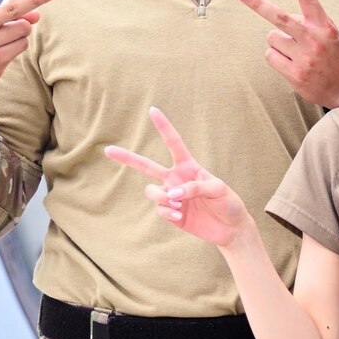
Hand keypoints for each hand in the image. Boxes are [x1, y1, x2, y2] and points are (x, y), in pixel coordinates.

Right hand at [106, 107, 252, 248]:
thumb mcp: (218, 189)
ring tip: (178, 206)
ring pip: (152, 191)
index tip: (153, 110)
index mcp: (188, 166)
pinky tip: (180, 217)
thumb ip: (194, 187)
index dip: (164, 127)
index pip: (174, 143)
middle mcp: (176, 179)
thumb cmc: (228, 203)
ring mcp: (171, 197)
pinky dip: (168, 213)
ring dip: (162, 197)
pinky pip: (160, 209)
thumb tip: (171, 194)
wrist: (230, 228)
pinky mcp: (171, 214)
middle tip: (108, 150)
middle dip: (127, 158)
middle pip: (146, 166)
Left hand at [240, 0, 338, 108]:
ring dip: (279, 43)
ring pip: (272, 38)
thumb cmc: (337, 58)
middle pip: (280, 18)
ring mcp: (304, 57)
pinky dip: (277, 58)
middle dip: (259, 4)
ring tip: (295, 52)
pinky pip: (270, 56)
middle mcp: (314, 39)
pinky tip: (291, 64)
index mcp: (325, 26)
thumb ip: (311, 23)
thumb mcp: (333, 35)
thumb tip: (284, 18)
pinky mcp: (294, 74)